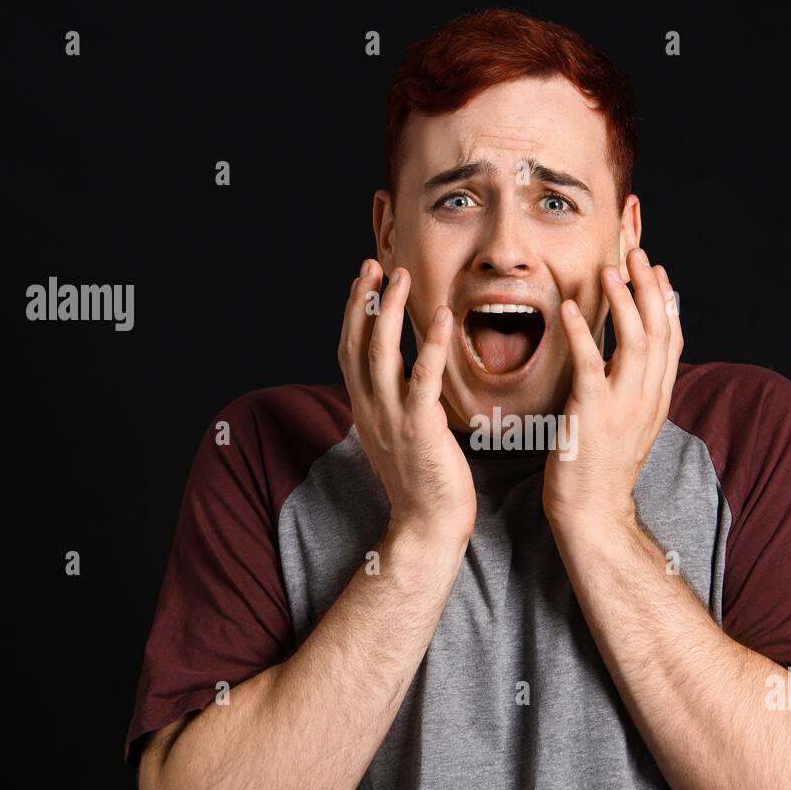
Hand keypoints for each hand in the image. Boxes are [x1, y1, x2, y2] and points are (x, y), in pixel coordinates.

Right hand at [338, 260, 476, 545]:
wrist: (428, 525)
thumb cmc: (423, 481)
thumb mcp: (397, 435)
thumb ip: (393, 404)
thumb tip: (398, 377)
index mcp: (364, 410)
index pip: (349, 351)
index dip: (353, 313)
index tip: (363, 279)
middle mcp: (370, 411)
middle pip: (358, 345)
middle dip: (363, 301)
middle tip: (375, 264)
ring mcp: (392, 420)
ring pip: (381, 355)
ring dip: (389, 312)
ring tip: (401, 277)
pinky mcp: (419, 430)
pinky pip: (424, 379)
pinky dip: (430, 345)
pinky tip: (441, 317)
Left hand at [542, 248, 682, 538]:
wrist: (593, 513)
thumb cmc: (601, 468)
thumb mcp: (629, 424)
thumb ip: (633, 389)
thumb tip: (628, 357)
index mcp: (656, 398)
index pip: (672, 339)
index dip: (666, 300)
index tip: (657, 269)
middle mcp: (647, 398)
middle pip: (660, 330)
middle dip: (649, 287)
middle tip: (635, 253)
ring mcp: (623, 406)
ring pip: (635, 341)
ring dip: (623, 300)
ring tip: (608, 270)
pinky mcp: (592, 414)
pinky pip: (591, 366)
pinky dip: (581, 333)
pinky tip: (568, 309)